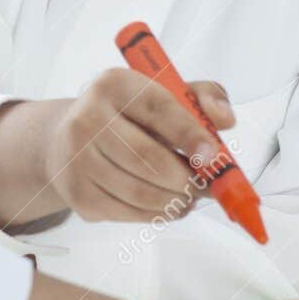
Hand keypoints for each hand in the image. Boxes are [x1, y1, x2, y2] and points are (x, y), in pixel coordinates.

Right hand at [0, 71, 235, 228]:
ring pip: (139, 192)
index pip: (157, 109)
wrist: (72, 139)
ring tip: (189, 198)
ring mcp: (77, 158)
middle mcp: (87, 118)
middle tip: (206, 188)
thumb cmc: (132, 116)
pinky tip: (167, 205)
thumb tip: (226, 119)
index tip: (212, 157)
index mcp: (114, 85)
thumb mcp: (166, 93)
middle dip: (186, 179)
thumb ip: (203, 99)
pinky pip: (127, 212)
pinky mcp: (77, 193)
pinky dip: (156, 214)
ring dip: (175, 201)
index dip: (189, 135)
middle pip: (146, 158)